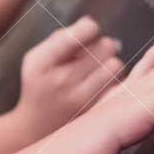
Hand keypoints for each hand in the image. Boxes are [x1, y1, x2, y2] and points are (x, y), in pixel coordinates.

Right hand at [9, 16, 124, 137]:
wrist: (36, 127)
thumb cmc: (40, 83)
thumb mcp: (36, 58)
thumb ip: (61, 38)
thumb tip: (92, 26)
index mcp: (42, 62)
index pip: (84, 30)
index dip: (89, 27)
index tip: (84, 34)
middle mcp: (60, 80)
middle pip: (106, 45)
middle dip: (100, 45)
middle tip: (89, 54)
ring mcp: (79, 98)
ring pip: (116, 64)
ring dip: (109, 63)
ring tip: (94, 69)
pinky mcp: (94, 110)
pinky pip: (118, 84)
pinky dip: (112, 80)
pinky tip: (98, 83)